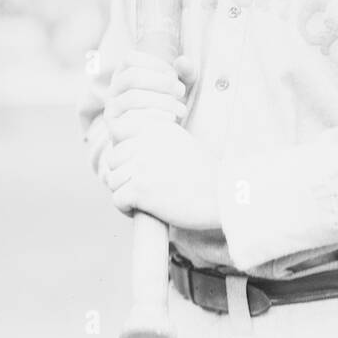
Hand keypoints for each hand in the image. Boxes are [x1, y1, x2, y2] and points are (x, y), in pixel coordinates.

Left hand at [102, 119, 220, 231]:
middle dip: (123, 175)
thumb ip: (154, 141)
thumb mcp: (180, 143)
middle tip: (140, 189)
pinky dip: (125, 208)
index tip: (138, 167)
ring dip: (124, 192)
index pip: (119, 133)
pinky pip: (117, 199)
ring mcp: (141, 164)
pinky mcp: (140, 188)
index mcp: (155, 127)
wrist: (224, 196)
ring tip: (141, 201)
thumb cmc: (206, 175)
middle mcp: (145, 141)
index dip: (124, 153)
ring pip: (112, 180)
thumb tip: (123, 151)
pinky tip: (140, 211)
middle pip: (114, 159)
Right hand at [103, 50, 197, 145]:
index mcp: (124, 74)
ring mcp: (111, 108)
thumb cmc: (169, 106)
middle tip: (181, 92)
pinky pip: (130, 120)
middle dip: (162, 82)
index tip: (175, 75)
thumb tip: (183, 61)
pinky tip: (171, 120)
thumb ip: (186, 72)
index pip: (131, 59)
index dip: (155, 63)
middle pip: (133, 77)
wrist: (159, 140)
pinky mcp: (114, 127)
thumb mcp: (180, 87)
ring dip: (162, 101)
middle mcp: (114, 89)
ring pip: (132, 97)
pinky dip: (154, 118)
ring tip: (181, 109)